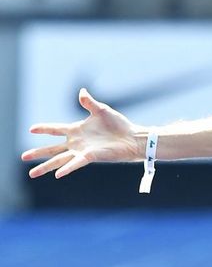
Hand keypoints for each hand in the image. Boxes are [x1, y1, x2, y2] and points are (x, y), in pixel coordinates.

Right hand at [23, 89, 141, 177]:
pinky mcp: (91, 157)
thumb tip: (81, 91)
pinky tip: (57, 175)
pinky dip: (67, 168)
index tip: (31, 129)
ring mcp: (82, 151)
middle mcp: (77, 142)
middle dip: (37, 153)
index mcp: (77, 130)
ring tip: (32, 174)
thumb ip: (88, 102)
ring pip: (59, 160)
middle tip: (23, 157)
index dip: (44, 129)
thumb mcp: (101, 110)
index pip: (55, 129)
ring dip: (46, 166)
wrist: (133, 137)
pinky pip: (75, 163)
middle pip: (52, 149)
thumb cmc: (119, 125)